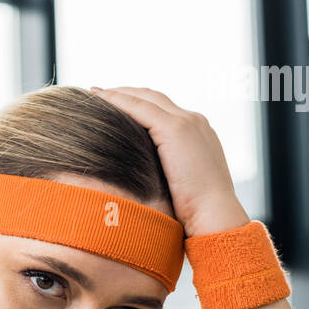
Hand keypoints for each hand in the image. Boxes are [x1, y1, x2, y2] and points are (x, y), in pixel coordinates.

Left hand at [89, 86, 250, 237]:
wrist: (214, 215)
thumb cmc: (195, 212)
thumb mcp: (180, 184)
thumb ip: (164, 171)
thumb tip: (140, 176)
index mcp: (197, 133)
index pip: (163, 109)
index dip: (137, 104)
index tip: (114, 105)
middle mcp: (194, 121)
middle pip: (153, 97)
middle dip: (126, 93)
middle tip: (98, 94)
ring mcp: (186, 122)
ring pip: (145, 98)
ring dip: (118, 93)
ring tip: (94, 95)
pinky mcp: (175, 129)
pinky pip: (140, 107)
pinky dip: (119, 101)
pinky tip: (100, 101)